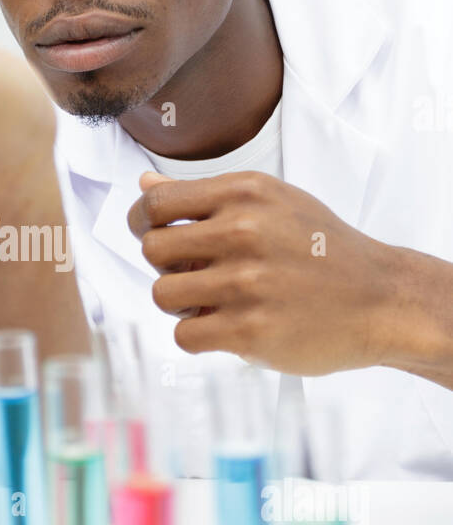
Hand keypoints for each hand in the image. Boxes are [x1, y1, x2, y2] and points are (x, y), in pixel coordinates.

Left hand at [127, 169, 397, 374]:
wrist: (382, 300)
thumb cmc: (322, 249)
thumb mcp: (273, 203)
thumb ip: (206, 196)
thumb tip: (144, 187)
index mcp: (246, 193)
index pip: (156, 204)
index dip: (143, 224)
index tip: (157, 236)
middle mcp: (244, 232)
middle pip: (152, 249)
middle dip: (165, 266)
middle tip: (195, 275)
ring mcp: (247, 282)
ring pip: (162, 294)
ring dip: (181, 305)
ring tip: (213, 302)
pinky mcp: (250, 330)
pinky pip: (184, 336)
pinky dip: (198, 336)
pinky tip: (225, 328)